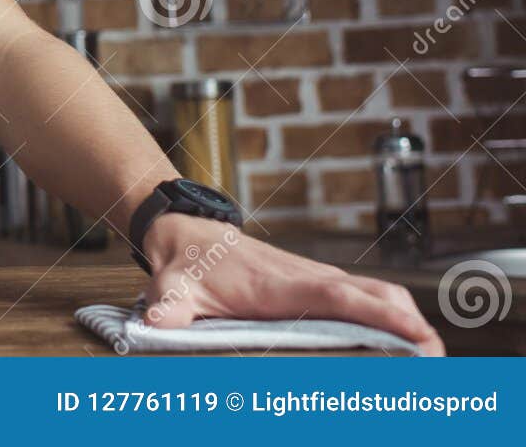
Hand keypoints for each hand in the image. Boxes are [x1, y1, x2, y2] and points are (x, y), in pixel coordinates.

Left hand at [137, 213, 444, 355]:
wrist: (185, 233)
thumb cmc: (185, 266)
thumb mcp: (171, 289)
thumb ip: (167, 310)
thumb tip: (155, 324)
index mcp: (278, 285)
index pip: (336, 297)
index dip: (376, 313)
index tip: (413, 330)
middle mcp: (304, 277)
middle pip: (369, 293)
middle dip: (407, 320)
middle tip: (435, 357)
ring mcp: (314, 277)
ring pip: (373, 291)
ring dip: (405, 317)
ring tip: (431, 355)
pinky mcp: (316, 282)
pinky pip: (363, 295)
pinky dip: (391, 313)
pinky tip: (405, 339)